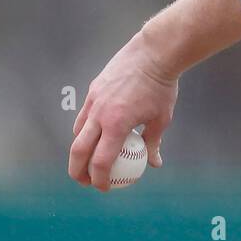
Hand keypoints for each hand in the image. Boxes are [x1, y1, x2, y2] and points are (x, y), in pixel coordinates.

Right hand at [68, 26, 178, 191]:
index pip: (101, 161)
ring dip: (80, 149)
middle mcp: (100, 114)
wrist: (153, 53)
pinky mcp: (94, 89)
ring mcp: (94, 100)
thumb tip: (154, 164)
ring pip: (78, 132)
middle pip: (79, 150)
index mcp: (117, 125)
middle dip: (78, 171)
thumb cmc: (161, 87)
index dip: (99, 179)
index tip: (104, 188)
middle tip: (85, 181)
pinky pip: (84, 115)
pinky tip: (95, 134)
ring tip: (87, 160)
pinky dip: (86, 129)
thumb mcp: (161, 119)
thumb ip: (153, 143)